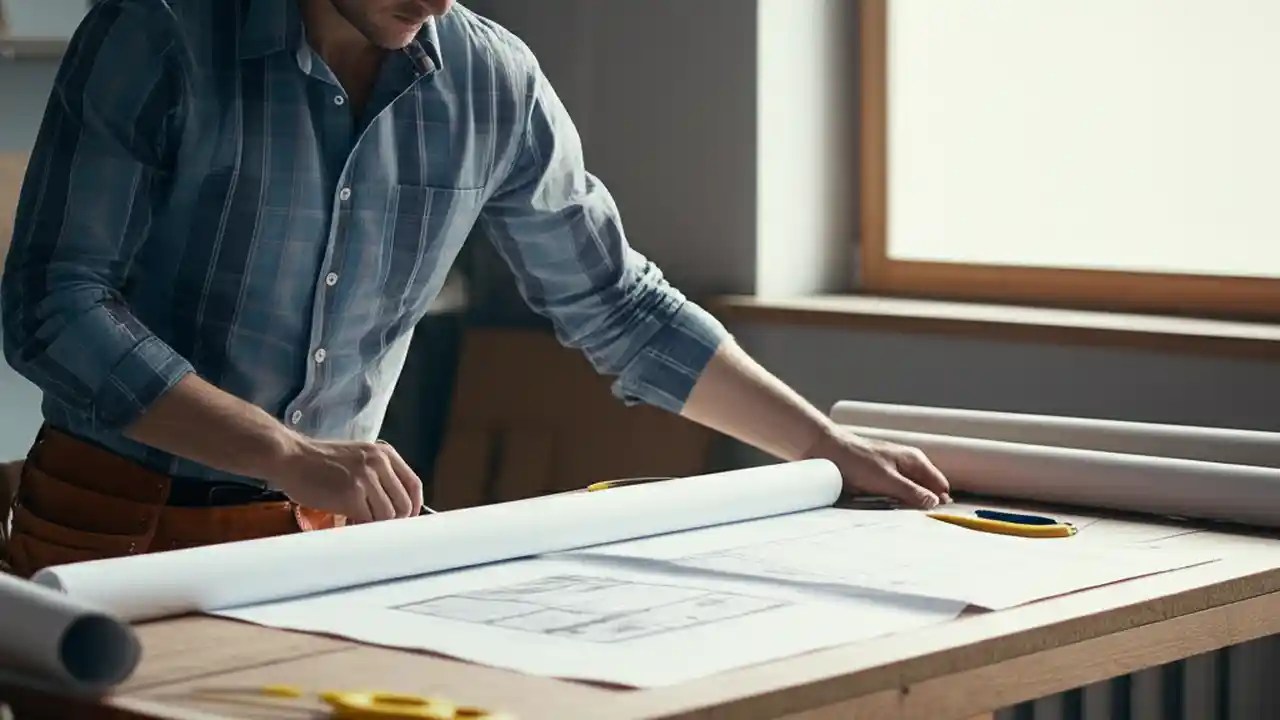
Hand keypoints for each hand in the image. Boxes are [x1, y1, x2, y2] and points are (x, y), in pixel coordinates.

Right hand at [267, 438, 423, 522]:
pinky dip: (360, 527)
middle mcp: (379, 463)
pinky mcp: (352, 494)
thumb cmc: (320, 462)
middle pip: (404, 504)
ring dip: (375, 525)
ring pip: (387, 515)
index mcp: (384, 454)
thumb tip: (395, 507)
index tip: (406, 520)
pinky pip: (368, 520)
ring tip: (357, 520)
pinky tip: (347, 521)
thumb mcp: (357, 457)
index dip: (414, 507)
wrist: (291, 457)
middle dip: (393, 520)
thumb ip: (378, 475)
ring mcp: (366, 478)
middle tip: (377, 526)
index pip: (414, 485)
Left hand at [804, 428, 950, 508]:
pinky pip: (894, 496)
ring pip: (909, 495)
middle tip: (917, 523)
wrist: (827, 450)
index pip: (939, 485)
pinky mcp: (880, 480)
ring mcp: (894, 473)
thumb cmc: (856, 460)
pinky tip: (886, 511)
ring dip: (906, 507)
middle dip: (923, 506)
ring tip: (900, 518)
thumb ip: (911, 491)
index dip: (940, 502)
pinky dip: (893, 504)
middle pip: (926, 491)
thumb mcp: (886, 479)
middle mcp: (908, 465)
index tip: (936, 520)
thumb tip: (935, 503)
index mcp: (915, 461)